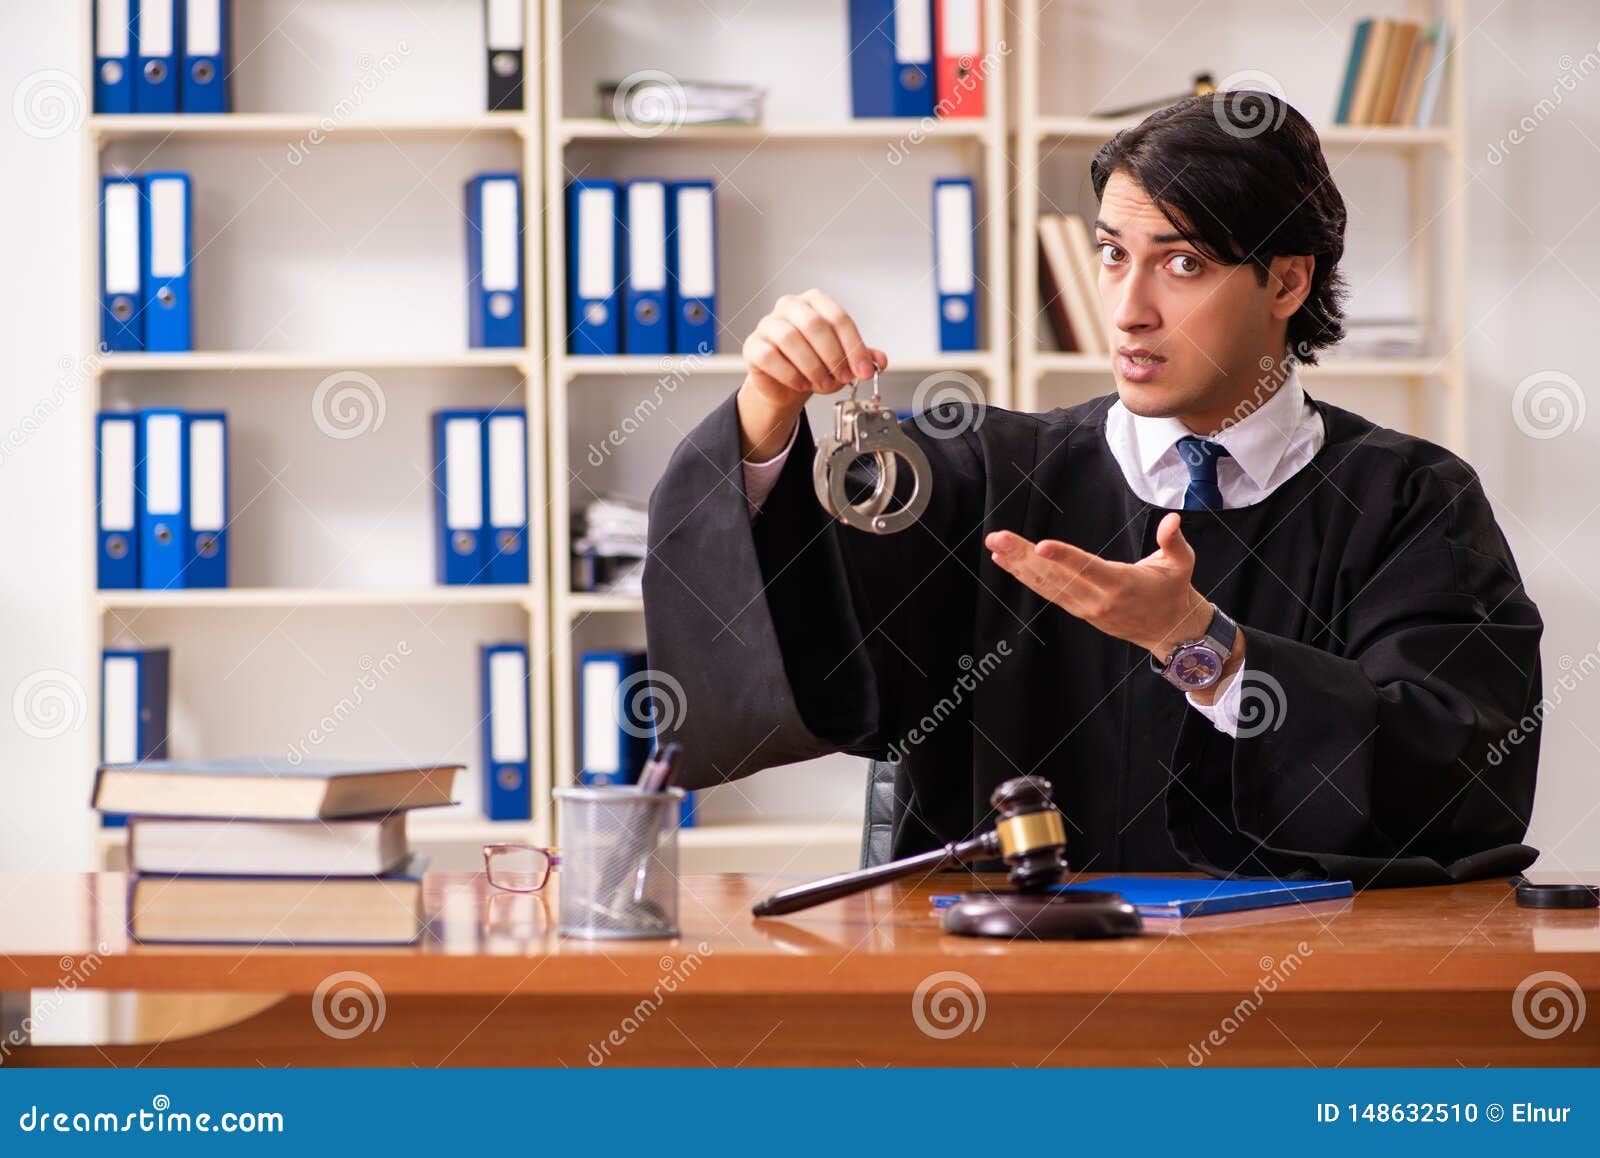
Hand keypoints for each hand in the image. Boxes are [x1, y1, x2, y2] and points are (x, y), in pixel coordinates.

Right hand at [736, 289, 886, 460]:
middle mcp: (790, 306)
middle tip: (843, 378)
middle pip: (814, 325)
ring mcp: (768, 324)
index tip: (864, 371)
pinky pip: (770, 357)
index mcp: (815, 302)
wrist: (786, 383)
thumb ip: (861, 357)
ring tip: (823, 384)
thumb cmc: (814, 363)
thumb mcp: (842, 359)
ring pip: (790, 339)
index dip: (854, 347)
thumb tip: (879, 361)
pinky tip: (801, 384)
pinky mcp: (753, 346)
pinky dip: (790, 374)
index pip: (838, 318)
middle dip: (833, 356)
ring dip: (812, 367)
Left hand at [985, 513, 1243, 695]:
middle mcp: (1098, 599)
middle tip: (998, 538)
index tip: (1040, 546)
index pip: (1088, 568)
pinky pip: (1047, 592)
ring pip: (1046, 585)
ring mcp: (1085, 607)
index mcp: (1122, 584)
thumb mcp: (1182, 564)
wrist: (1168, 630)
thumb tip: (1173, 519)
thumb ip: (1173, 540)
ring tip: (995, 546)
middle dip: (1024, 556)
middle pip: (1056, 575)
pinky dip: (1026, 577)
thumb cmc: (1173, 590)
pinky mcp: (1078, 610)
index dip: (1064, 557)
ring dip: (1018, 565)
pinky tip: (1005, 563)